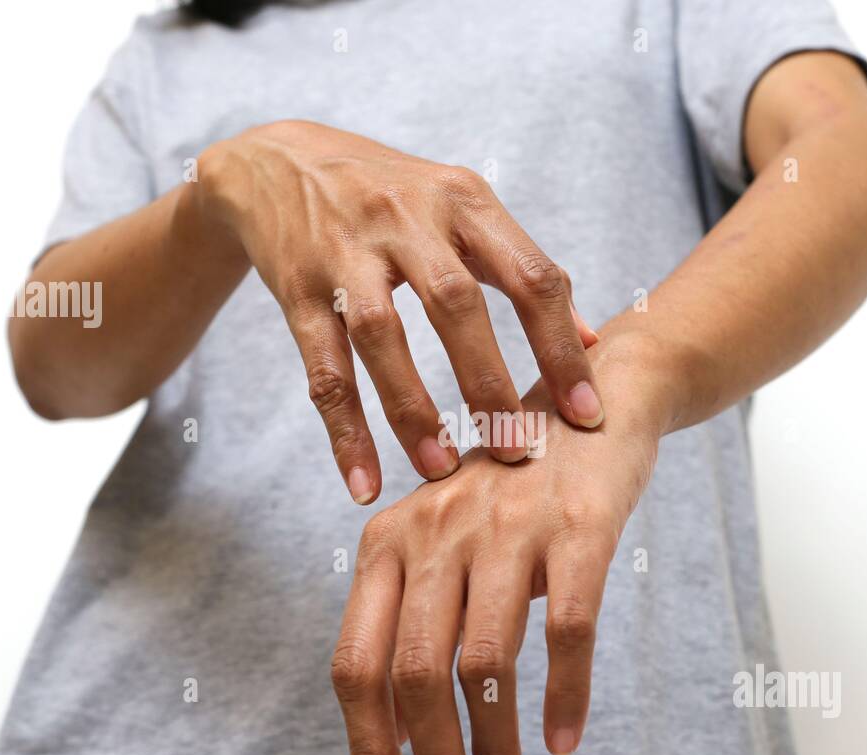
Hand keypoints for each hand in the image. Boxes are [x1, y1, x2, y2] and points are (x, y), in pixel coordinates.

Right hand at [197, 120, 601, 502]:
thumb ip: (524, 267)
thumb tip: (590, 340)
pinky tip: (364, 483)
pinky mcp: (297, 288)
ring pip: (382, 336)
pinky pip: (322, 370)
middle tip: (517, 453)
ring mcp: (345, 252)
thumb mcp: (462, 208)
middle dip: (490, 384)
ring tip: (442, 470)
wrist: (277, 159)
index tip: (586, 415)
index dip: (561, 348)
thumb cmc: (391, 195)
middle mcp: (405, 218)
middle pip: (456, 303)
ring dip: (413, 410)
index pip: (529, 275)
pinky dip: (345, 433)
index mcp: (464, 200)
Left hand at [329, 340, 658, 754]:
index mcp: (388, 542)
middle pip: (415, 676)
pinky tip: (564, 741)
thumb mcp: (442, 542)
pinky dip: (564, 697)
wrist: (593, 398)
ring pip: (486, 666)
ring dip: (494, 751)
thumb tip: (397, 737)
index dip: (367, 749)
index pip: (357, 664)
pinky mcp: (578, 527)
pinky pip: (567, 631)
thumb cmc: (512, 489)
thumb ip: (411, 622)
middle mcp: (435, 531)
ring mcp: (506, 527)